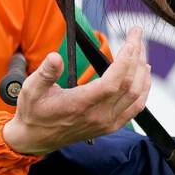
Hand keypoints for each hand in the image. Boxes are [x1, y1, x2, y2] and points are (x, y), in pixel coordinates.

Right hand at [2, 27, 151, 156]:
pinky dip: (144, 90)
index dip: (126, 60)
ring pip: (136, 96)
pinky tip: (144, 75)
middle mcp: (98, 116)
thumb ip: (45, 73)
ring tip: (141, 49)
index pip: (113, 82)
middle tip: (136, 35)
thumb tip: (55, 57)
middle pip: (129, 85)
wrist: (35, 139)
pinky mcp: (110, 126)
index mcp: (80, 105)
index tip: (130, 40)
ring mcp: (106, 123)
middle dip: (137, 56)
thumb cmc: (33, 111)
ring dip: (142, 71)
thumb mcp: (31, 89)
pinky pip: (135, 108)